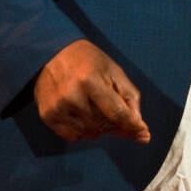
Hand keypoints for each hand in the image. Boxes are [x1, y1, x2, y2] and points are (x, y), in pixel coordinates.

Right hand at [34, 39, 150, 144]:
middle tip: (110, 107)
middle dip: (114, 122)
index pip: (118, 114)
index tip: (144, 133)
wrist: (51, 53)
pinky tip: (80, 113)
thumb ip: (130, 99)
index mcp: (90, 80)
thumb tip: (141, 132)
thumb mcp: (114, 72)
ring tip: (93, 107)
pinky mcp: (47, 115)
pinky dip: (82, 130)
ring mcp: (57, 107)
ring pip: (90, 134)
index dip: (133, 126)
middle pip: (104, 126)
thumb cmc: (88, 62)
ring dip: (98, 127)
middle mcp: (72, 96)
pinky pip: (73, 137)